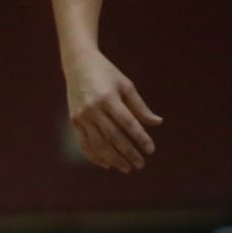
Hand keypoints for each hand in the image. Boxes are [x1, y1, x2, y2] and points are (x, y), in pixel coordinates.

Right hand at [63, 50, 162, 172]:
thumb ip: (140, 106)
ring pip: (98, 143)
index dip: (140, 138)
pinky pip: (83, 143)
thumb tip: (157, 123)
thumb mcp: (126, 85)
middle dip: (128, 153)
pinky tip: (106, 164)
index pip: (128, 123)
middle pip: (113, 137)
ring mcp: (81, 116)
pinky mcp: (74, 120)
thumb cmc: (107, 73)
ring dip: (113, 158)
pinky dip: (94, 155)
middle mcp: (93, 109)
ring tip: (126, 168)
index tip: (151, 150)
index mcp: (108, 98)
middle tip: (141, 164)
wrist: (77, 64)